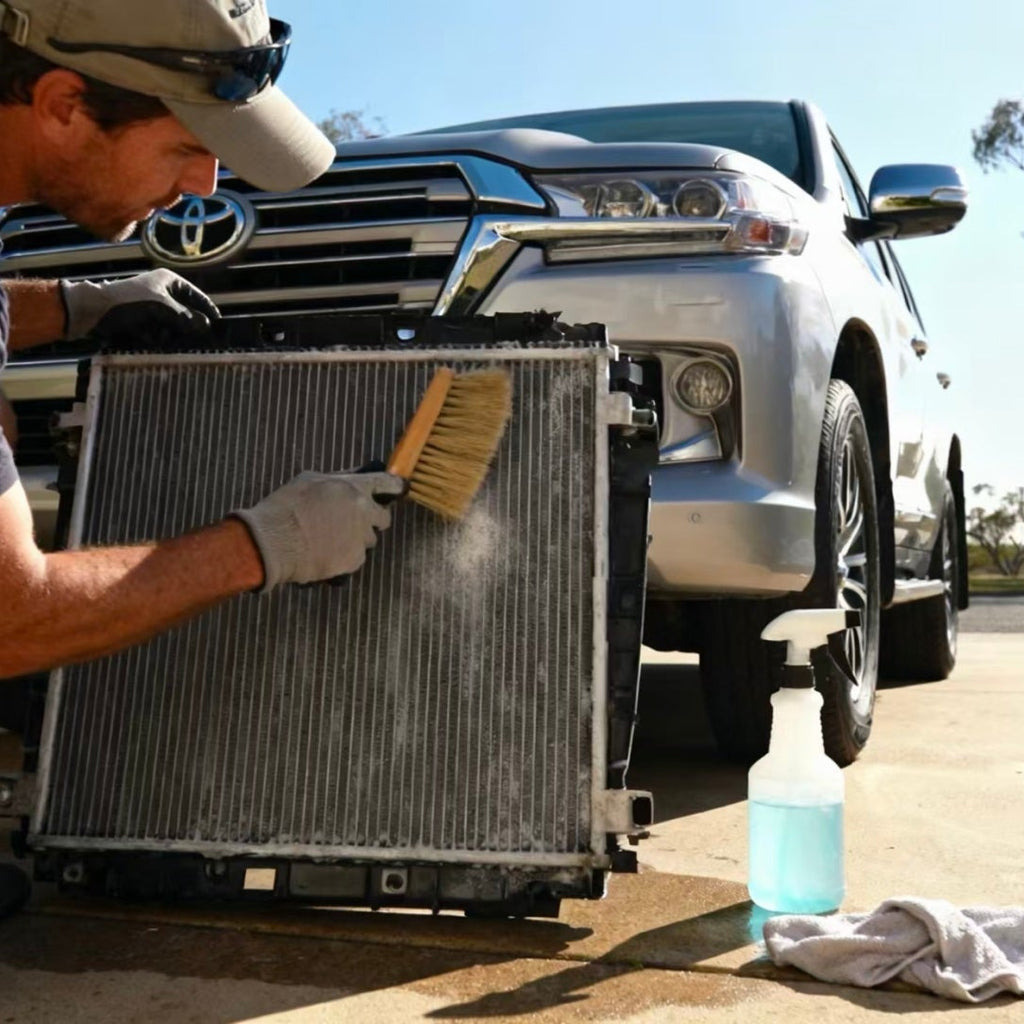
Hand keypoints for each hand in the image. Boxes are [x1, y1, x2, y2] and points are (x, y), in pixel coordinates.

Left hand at [60, 269, 218, 339]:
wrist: (95, 311)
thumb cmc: (130, 303)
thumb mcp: (162, 308)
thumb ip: (188, 318)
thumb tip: (207, 326)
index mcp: (169, 281)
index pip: (198, 295)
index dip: (208, 309)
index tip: (219, 324)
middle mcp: (163, 291)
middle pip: (186, 312)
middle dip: (185, 326)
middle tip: (187, 336)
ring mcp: (152, 306)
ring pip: (173, 324)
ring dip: (168, 333)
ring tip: (158, 335)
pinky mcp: (142, 319)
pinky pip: (159, 331)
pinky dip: (155, 336)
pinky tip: (146, 337)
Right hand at [231, 471, 405, 590]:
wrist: (273, 541)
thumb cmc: (286, 508)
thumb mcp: (311, 480)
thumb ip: (338, 480)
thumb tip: (354, 477)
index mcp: (354, 488)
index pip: (387, 484)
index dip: (394, 487)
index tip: (398, 490)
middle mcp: (363, 512)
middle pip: (383, 518)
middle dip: (371, 521)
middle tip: (350, 524)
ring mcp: (361, 537)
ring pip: (368, 540)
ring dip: (356, 540)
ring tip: (330, 540)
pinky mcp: (354, 560)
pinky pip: (357, 558)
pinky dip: (345, 558)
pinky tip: (325, 553)